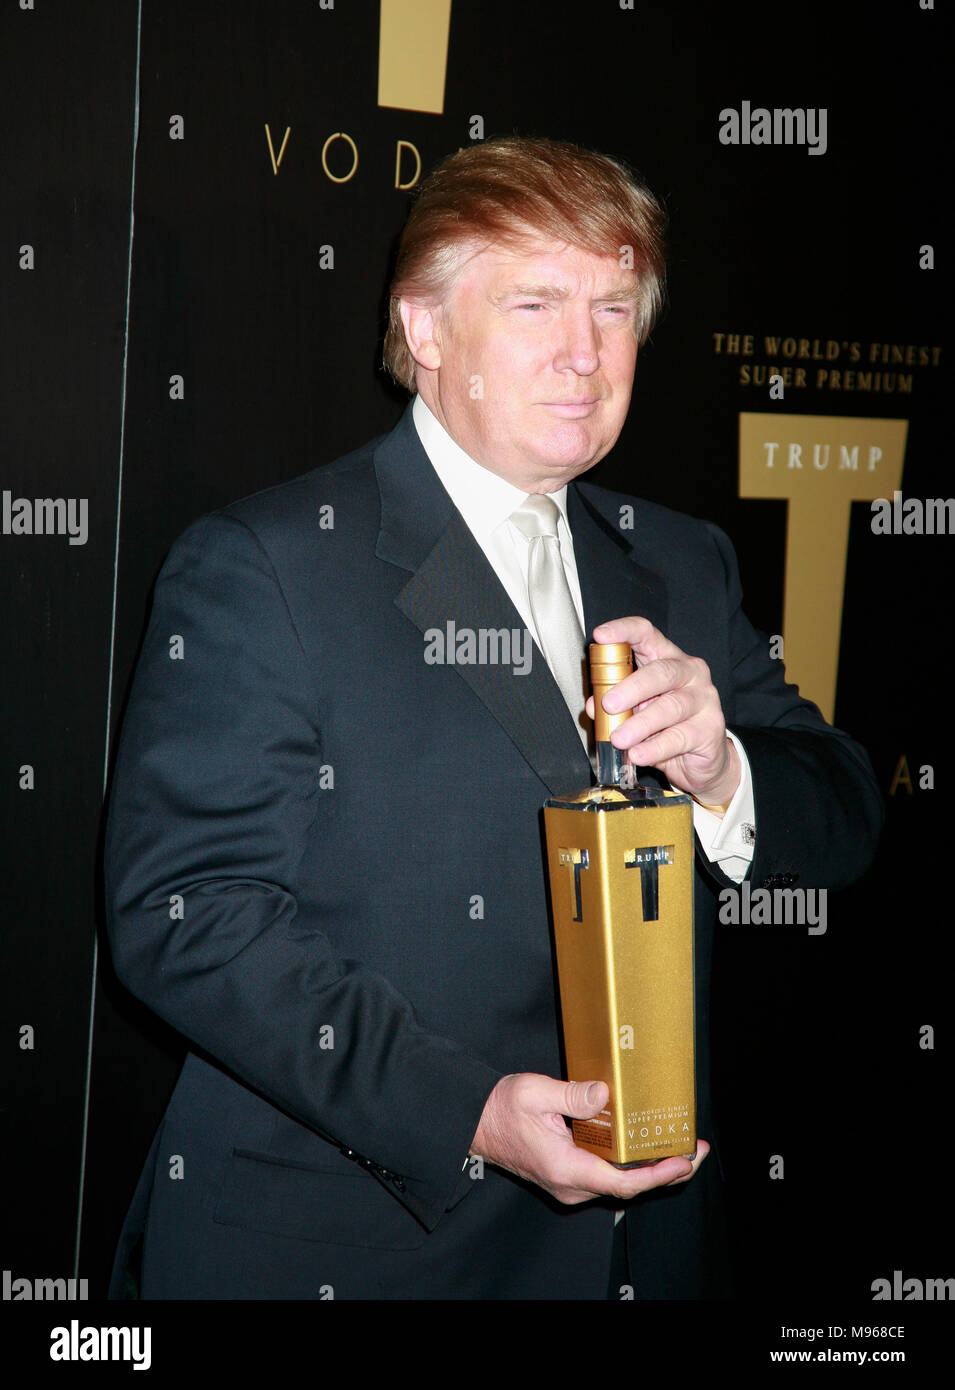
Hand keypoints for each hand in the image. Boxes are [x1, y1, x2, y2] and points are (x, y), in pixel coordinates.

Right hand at [469, 1073, 708, 1204]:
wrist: (476, 1122)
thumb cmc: (501, 1108)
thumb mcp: (535, 1092)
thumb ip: (572, 1095)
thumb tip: (604, 1095)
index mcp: (565, 1168)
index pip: (622, 1184)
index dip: (658, 1175)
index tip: (684, 1162)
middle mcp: (570, 1185)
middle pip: (628, 1188)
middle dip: (665, 1171)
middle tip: (696, 1150)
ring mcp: (569, 1184)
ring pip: (618, 1183)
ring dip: (649, 1168)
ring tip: (679, 1146)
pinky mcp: (568, 1176)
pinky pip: (607, 1175)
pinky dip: (630, 1164)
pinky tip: (644, 1146)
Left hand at [588, 616, 739, 807]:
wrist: (702, 759)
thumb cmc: (666, 725)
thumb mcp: (637, 710)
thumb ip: (616, 703)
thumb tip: (592, 706)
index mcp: (667, 658)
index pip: (647, 634)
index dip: (624, 631)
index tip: (601, 636)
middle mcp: (690, 673)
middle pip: (661, 672)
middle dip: (631, 687)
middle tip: (608, 704)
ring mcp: (704, 700)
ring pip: (670, 707)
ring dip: (640, 724)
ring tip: (619, 738)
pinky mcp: (710, 729)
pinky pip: (678, 737)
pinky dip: (654, 747)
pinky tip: (638, 754)